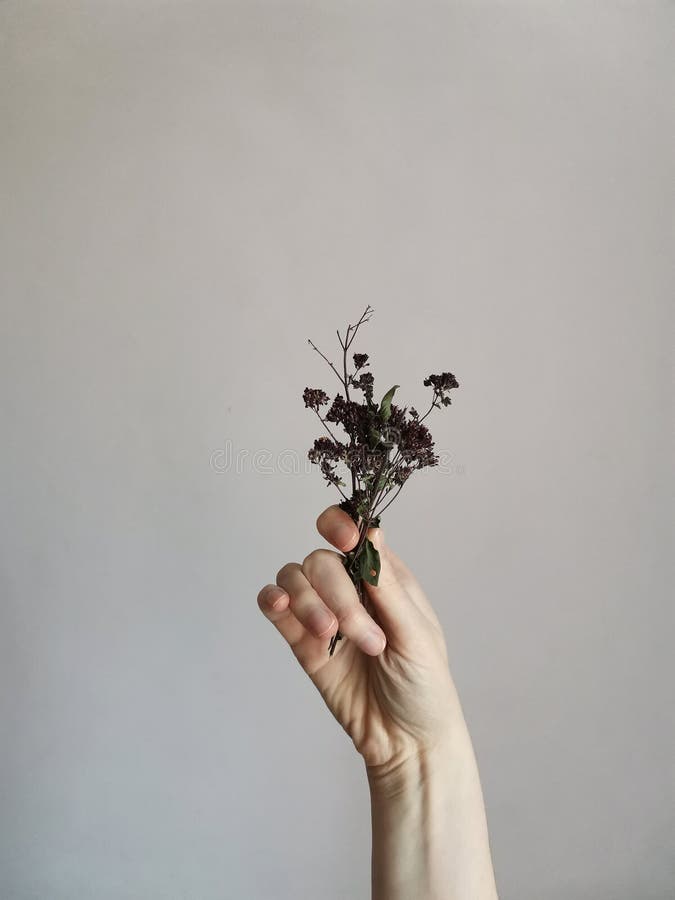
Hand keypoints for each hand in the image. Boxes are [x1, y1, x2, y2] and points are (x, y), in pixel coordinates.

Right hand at [257, 505, 463, 775]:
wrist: (405, 743)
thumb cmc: (425, 686)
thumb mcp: (417, 635)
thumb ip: (388, 587)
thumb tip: (371, 532)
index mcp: (386, 580)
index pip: (354, 534)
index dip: (341, 527)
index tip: (343, 540)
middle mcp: (352, 589)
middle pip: (321, 560)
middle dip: (337, 594)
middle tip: (366, 639)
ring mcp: (323, 615)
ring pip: (295, 578)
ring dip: (307, 602)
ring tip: (328, 636)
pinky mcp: (302, 642)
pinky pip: (276, 607)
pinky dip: (272, 600)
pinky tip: (280, 607)